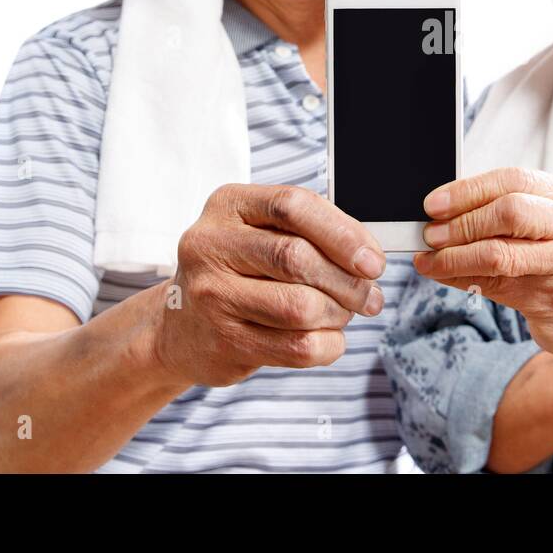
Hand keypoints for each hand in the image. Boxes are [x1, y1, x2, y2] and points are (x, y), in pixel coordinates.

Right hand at [153, 183, 385, 386]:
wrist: (179, 326)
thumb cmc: (238, 270)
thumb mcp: (260, 232)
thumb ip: (311, 231)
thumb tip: (369, 256)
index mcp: (227, 205)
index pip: (293, 206)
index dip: (342, 232)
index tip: (374, 260)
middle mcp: (210, 246)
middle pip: (297, 257)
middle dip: (348, 281)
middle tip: (371, 296)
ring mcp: (211, 296)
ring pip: (300, 307)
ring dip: (339, 314)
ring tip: (345, 313)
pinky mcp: (222, 342)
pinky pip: (296, 347)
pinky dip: (328, 345)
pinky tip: (328, 338)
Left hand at [413, 166, 552, 366]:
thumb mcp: (546, 232)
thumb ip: (505, 219)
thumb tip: (440, 216)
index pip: (514, 179)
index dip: (468, 190)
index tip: (433, 203)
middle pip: (510, 210)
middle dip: (461, 222)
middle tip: (430, 233)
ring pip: (500, 252)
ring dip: (455, 255)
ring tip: (430, 258)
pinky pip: (498, 284)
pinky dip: (463, 278)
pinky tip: (445, 276)